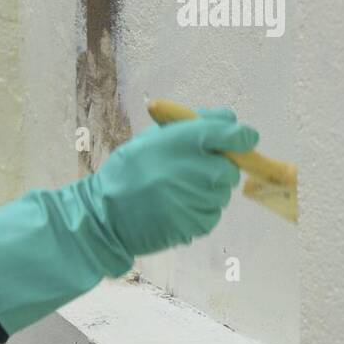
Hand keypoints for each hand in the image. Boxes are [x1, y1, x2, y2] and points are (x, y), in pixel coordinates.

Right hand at [0, 107, 257, 334]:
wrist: (103, 215)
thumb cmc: (125, 172)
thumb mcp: (151, 139)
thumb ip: (189, 126)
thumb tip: (228, 119)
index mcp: (184, 142)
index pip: (232, 134)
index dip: (240, 136)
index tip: (241, 139)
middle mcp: (197, 170)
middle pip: (229, 168)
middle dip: (216, 168)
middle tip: (189, 172)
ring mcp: (199, 200)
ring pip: (220, 193)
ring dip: (206, 191)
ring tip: (175, 192)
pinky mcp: (197, 224)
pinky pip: (211, 214)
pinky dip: (199, 211)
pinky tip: (174, 208)